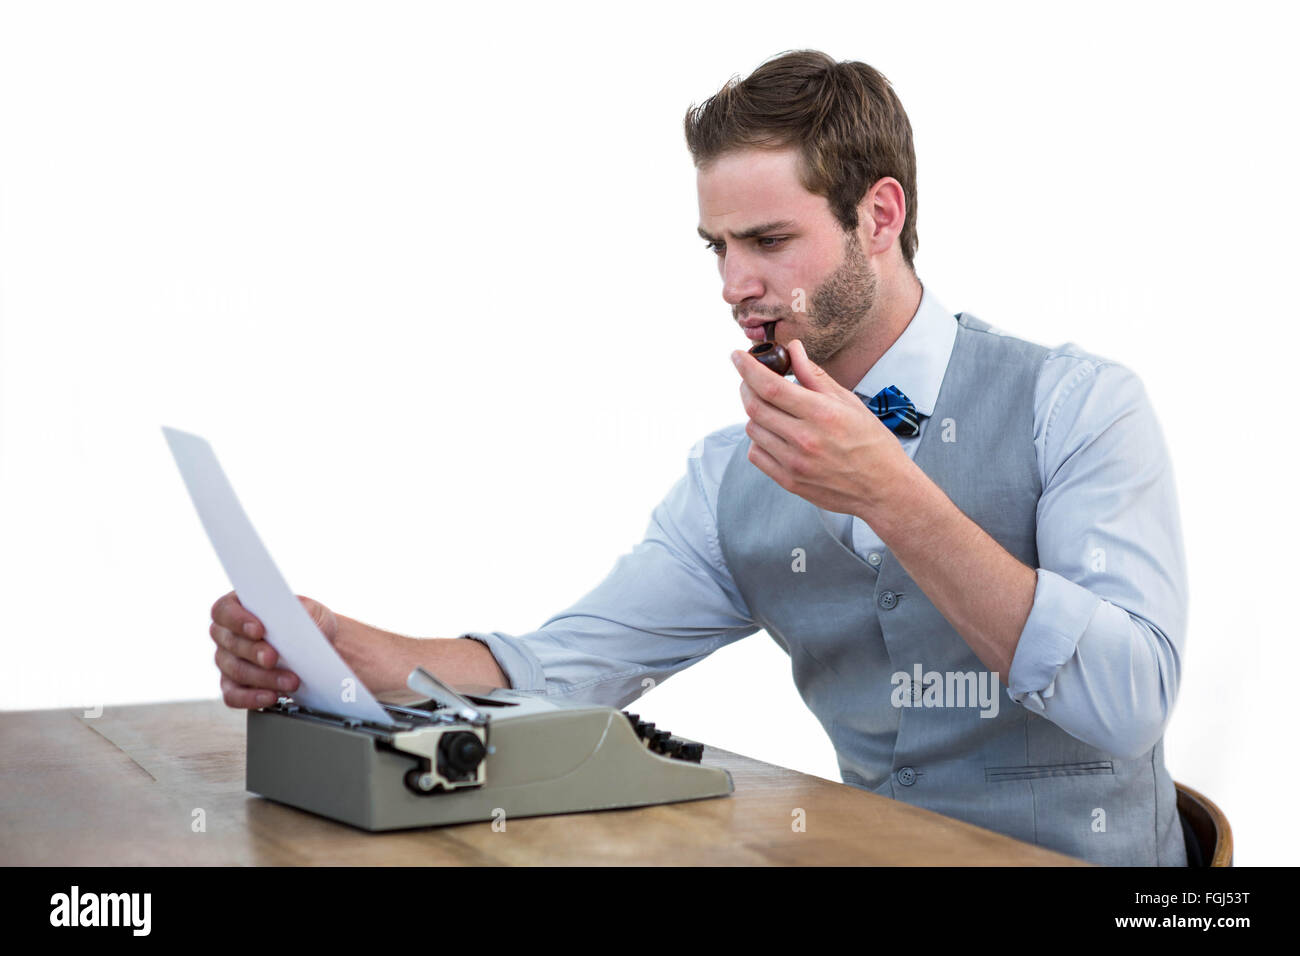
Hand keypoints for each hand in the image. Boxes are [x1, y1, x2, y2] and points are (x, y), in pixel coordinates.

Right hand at [209, 590, 338, 708]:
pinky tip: (272, 697)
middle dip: (254, 652)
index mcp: (238, 607)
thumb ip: (301, 613)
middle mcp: (226, 634)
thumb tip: (293, 626)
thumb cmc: (310, 623)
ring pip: (235, 671)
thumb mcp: (311, 610)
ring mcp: (227, 661)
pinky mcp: (233, 685)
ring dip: (264, 677)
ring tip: (290, 681)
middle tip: (274, 658)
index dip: (238, 620)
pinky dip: (252, 698)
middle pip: (230, 643)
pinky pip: (233, 695)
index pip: (224, 610)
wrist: (321, 647)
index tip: (259, 630)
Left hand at [731, 338, 911, 516]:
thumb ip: (815, 375)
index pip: (770, 386)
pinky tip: (774, 433)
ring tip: (772, 408)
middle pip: (754, 406)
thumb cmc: (871, 442)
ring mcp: (794, 463)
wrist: (883, 488)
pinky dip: (758, 438)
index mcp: (821, 414)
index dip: (747, 368)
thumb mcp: (848, 402)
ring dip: (754, 412)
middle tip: (751, 378)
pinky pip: (756, 454)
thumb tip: (793, 349)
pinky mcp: (789, 481)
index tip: (737, 356)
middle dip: (746, 386)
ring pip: (752, 429)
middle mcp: (804, 439)